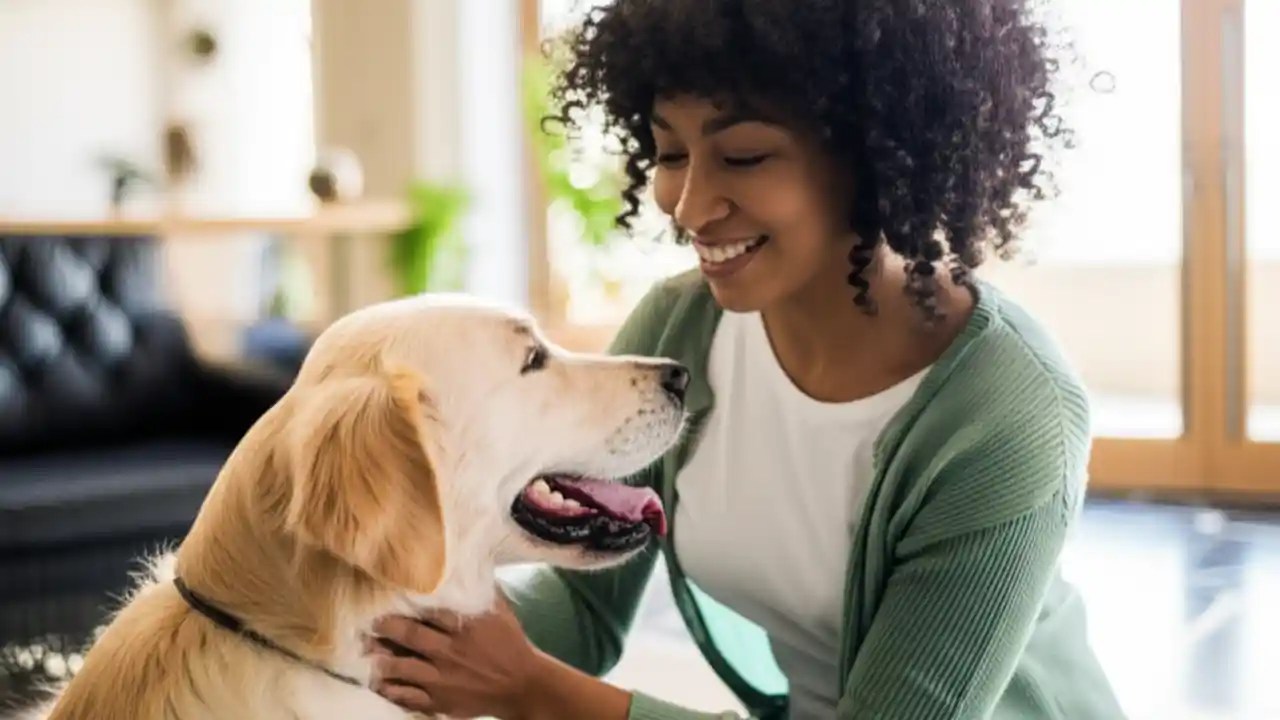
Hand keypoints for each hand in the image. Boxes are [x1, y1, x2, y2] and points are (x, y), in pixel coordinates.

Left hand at [368, 598, 538, 718]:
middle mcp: (451, 652)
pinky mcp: (441, 701)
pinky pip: (408, 696)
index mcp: (466, 627)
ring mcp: (443, 679)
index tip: (386, 596)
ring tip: (364, 652)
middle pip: (410, 636)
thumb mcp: (501, 612)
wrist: (522, 685)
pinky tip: (378, 682)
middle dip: (385, 627)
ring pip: (402, 668)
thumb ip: (481, 591)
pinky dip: (391, 690)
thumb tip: (467, 563)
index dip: (405, 602)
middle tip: (367, 622)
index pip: (430, 611)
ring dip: (380, 660)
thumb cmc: (510, 643)